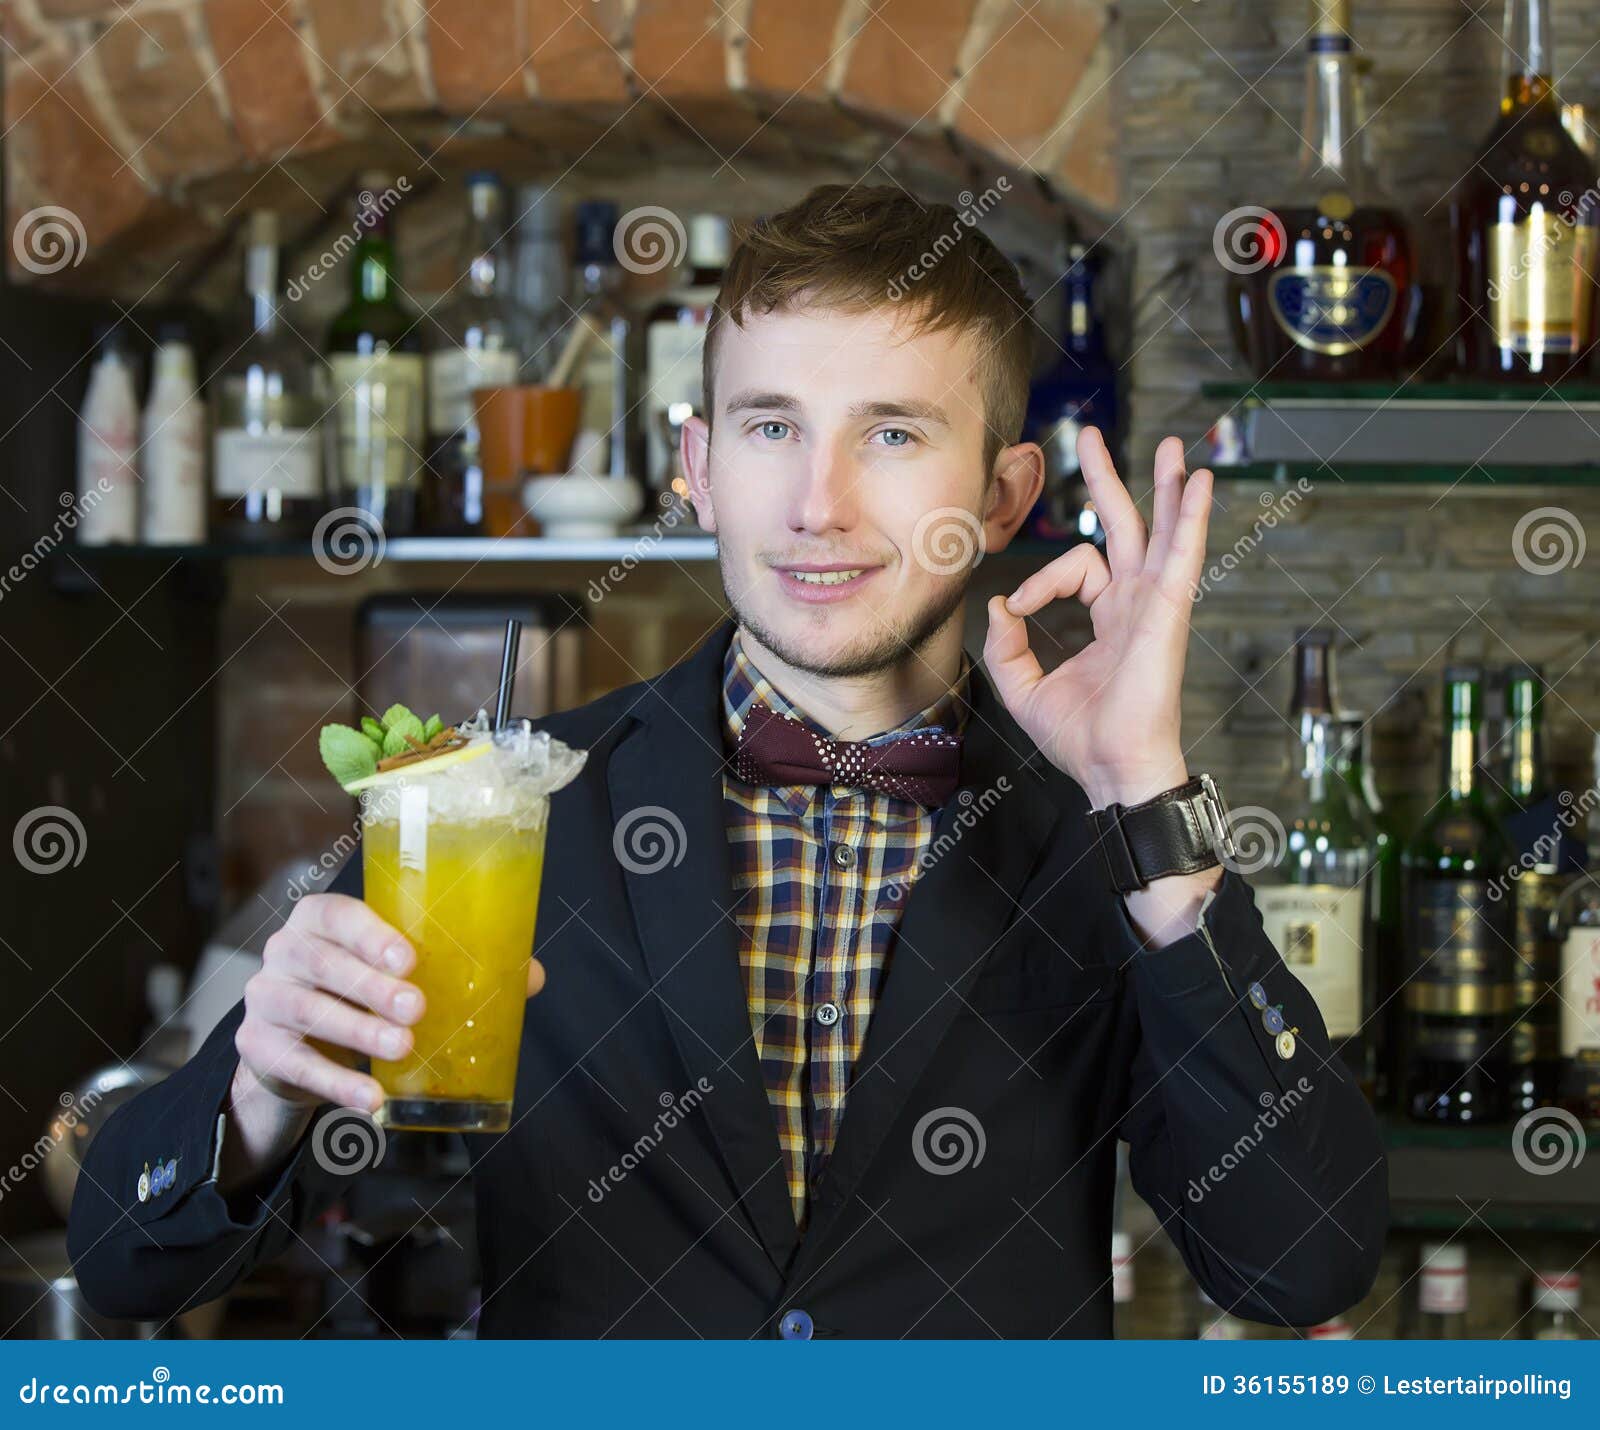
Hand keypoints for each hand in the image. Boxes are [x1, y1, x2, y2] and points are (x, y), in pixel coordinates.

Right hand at [235, 893, 546, 1115]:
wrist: (294, 1043)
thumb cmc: (358, 989)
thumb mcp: (395, 972)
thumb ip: (455, 966)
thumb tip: (530, 976)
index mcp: (320, 919)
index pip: (337, 914)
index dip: (370, 934)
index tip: (408, 957)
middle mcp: (285, 951)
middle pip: (323, 964)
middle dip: (371, 986)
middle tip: (416, 1008)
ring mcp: (265, 998)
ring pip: (307, 1012)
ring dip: (357, 1033)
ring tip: (402, 1048)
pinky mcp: (258, 1046)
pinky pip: (296, 1065)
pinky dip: (336, 1084)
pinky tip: (371, 1098)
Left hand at [984, 427, 1211, 809]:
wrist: (1112, 768)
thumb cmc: (1080, 739)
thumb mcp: (1023, 688)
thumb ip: (1007, 645)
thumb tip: (999, 604)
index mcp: (1108, 618)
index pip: (1074, 570)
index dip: (1038, 583)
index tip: (1016, 610)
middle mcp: (1135, 605)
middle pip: (1124, 528)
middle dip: (1110, 481)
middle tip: (1093, 437)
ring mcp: (1155, 606)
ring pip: (1160, 532)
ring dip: (1167, 486)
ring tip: (1174, 444)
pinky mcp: (1167, 614)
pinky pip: (1181, 556)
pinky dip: (1192, 517)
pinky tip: (1201, 482)